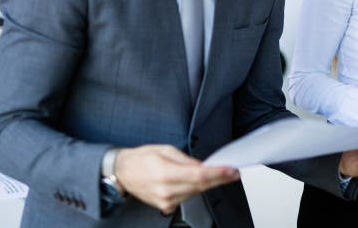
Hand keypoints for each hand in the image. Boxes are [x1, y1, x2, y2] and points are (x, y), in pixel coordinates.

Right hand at [114, 145, 238, 214]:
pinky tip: (199, 181)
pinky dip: (196, 188)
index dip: (218, 173)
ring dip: (209, 183)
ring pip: (196, 192)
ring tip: (219, 173)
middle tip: (234, 172)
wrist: (123, 172)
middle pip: (201, 186)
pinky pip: (187, 197)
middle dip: (220, 179)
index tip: (231, 170)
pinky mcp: (166, 206)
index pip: (199, 175)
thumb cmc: (142, 158)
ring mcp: (166, 201)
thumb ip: (186, 159)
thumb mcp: (165, 149)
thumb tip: (204, 166)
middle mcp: (166, 191)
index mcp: (166, 173)